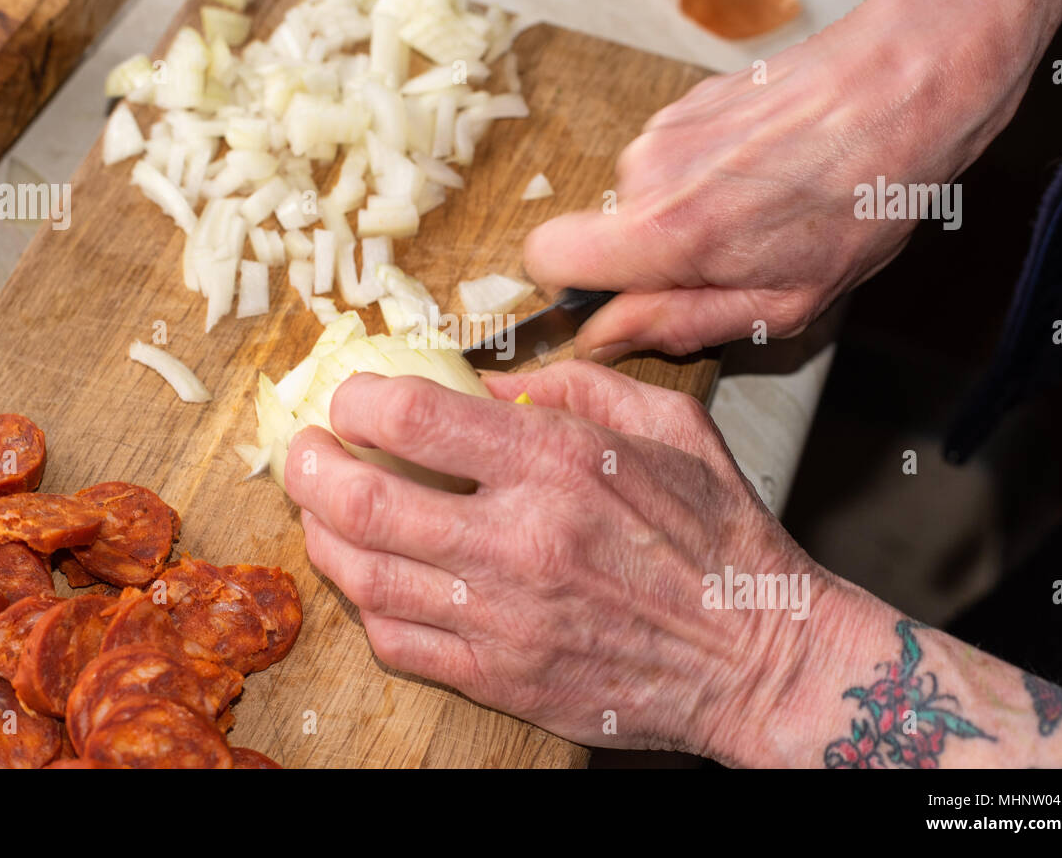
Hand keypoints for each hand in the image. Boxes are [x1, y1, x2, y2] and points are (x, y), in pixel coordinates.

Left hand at [285, 360, 841, 761]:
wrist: (756, 657)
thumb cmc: (717, 537)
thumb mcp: (667, 424)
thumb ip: (575, 384)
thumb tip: (487, 384)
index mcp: (558, 463)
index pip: (413, 417)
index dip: (357, 399)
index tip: (351, 398)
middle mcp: (519, 540)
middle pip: (363, 499)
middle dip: (310, 467)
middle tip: (305, 452)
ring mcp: (502, 618)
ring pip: (364, 575)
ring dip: (322, 535)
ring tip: (320, 509)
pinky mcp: (499, 678)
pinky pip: (396, 642)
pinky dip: (365, 605)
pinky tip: (369, 578)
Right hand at [523, 0, 1061, 360]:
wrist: (906, 84)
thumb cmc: (864, 195)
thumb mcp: (785, 300)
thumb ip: (680, 324)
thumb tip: (605, 339)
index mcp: (667, 231)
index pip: (544, 257)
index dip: (571, 288)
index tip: (616, 300)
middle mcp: (648, 171)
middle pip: (601, 235)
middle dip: (651, 258)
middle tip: (732, 259)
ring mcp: (664, 128)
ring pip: (641, 199)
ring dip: (687, 216)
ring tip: (762, 211)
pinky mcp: (685, 102)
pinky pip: (670, 162)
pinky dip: (706, 177)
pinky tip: (765, 174)